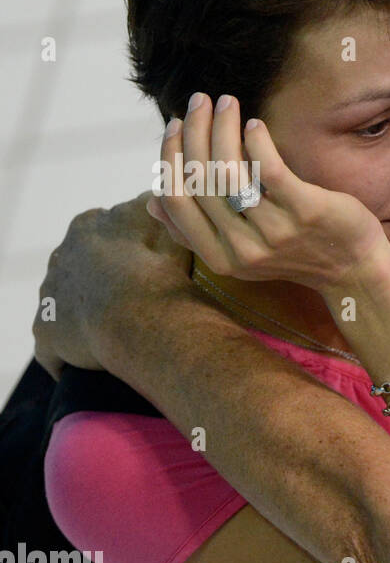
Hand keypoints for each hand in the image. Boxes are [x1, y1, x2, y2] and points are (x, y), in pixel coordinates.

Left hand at [33, 193, 191, 378]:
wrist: (141, 313)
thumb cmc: (160, 265)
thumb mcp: (170, 221)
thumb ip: (165, 206)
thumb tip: (167, 196)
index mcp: (90, 228)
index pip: (104, 229)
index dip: (126, 246)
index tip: (148, 261)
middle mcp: (62, 257)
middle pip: (80, 266)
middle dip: (101, 279)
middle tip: (137, 298)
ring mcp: (49, 296)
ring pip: (65, 303)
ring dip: (86, 315)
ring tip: (120, 332)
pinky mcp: (46, 332)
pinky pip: (53, 349)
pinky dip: (69, 357)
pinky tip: (92, 366)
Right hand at [151, 93, 389, 292]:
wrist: (354, 270)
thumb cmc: (296, 252)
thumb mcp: (242, 252)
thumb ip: (199, 231)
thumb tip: (153, 201)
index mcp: (221, 258)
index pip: (176, 200)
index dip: (170, 158)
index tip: (175, 127)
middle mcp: (243, 249)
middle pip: (200, 180)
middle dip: (193, 132)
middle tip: (199, 101)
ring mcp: (275, 231)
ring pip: (230, 171)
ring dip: (222, 128)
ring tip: (226, 102)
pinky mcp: (306, 211)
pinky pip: (269, 168)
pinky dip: (256, 140)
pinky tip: (255, 125)